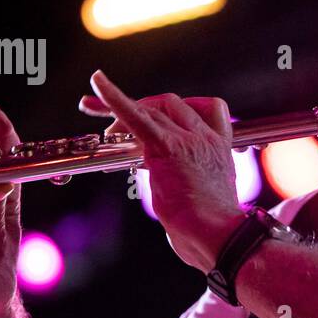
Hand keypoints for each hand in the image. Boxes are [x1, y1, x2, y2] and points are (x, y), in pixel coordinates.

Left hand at [80, 70, 244, 271]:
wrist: (219, 235)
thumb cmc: (214, 234)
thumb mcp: (207, 202)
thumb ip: (190, 189)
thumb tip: (172, 202)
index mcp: (219, 149)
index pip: (208, 109)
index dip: (182, 108)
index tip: (161, 116)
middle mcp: (205, 138)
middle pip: (172, 104)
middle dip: (143, 105)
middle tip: (116, 126)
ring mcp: (188, 140)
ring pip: (153, 109)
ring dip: (122, 112)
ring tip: (100, 121)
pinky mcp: (167, 148)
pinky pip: (137, 114)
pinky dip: (114, 96)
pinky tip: (98, 81)